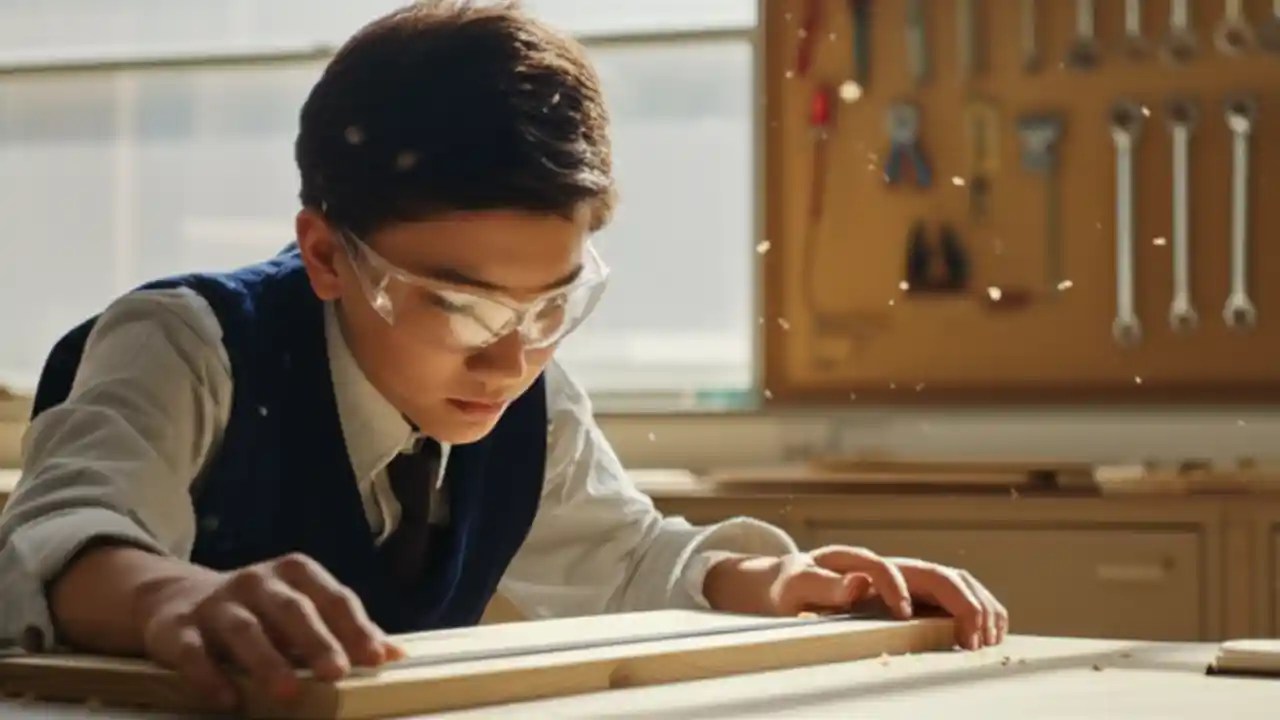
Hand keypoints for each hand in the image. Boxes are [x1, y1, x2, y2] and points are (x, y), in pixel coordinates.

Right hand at [133, 553, 403, 708]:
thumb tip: (396, 656)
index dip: (356, 627)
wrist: (174, 598)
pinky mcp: (176, 628)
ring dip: (267, 661)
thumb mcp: (301, 609)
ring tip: (287, 693)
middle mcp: (256, 582)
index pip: (333, 598)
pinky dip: (209, 675)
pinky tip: (227, 699)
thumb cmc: (258, 611)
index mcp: (295, 574)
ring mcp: (216, 603)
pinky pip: (192, 652)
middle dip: (316, 640)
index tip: (376, 659)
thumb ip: (345, 631)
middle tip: (336, 672)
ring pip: (244, 630)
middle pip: (292, 609)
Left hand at [702, 546, 1007, 650]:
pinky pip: (953, 595)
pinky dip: (978, 607)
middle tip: (975, 639)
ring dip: (978, 603)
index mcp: (857, 562)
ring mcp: (904, 579)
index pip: (884, 568)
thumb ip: (824, 585)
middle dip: (961, 601)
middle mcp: (888, 566)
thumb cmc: (787, 585)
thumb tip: (861, 584)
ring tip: (992, 636)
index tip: (905, 617)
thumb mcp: (794, 584)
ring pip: (952, 581)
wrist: (784, 580)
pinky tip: (993, 629)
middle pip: (935, 573)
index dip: (896, 588)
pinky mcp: (913, 594)